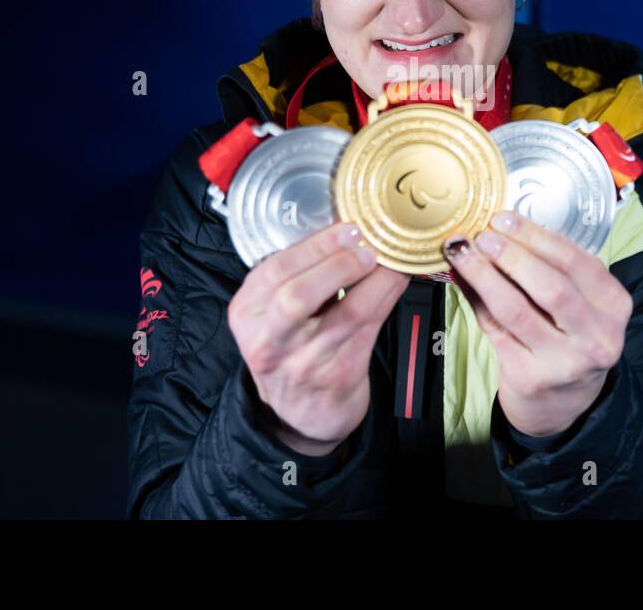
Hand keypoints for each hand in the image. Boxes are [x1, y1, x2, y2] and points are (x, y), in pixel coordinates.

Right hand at [228, 222, 408, 455]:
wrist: (298, 415)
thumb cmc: (288, 350)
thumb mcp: (272, 314)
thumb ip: (296, 275)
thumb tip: (343, 229)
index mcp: (247, 314)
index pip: (274, 271)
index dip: (315, 246)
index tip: (346, 228)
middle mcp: (269, 341)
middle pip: (298, 295)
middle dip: (337, 263)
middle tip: (365, 247)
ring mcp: (304, 363)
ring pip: (345, 313)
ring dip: (374, 278)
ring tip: (388, 259)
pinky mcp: (339, 375)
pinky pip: (370, 329)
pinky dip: (387, 297)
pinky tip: (395, 281)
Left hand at [441, 210, 632, 438]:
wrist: (562, 405)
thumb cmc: (567, 339)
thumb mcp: (576, 304)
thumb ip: (545, 268)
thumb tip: (497, 228)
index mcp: (613, 307)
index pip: (576, 262)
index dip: (536, 236)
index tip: (504, 218)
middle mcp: (596, 337)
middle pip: (552, 287)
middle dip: (512, 255)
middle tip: (483, 235)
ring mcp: (565, 362)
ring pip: (518, 310)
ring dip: (485, 275)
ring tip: (463, 253)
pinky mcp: (531, 378)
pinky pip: (496, 330)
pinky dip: (476, 300)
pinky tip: (462, 280)